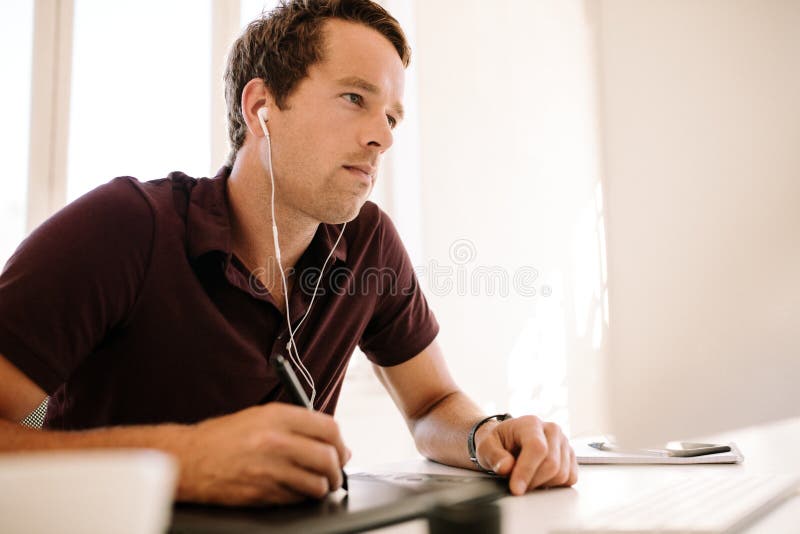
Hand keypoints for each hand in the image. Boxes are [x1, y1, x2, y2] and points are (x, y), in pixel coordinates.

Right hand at [178, 403, 349, 504]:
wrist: (189, 459)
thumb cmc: (224, 437)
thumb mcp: (260, 416)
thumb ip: (296, 425)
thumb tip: (331, 441)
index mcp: (278, 417)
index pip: (328, 428)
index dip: (340, 442)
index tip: (341, 449)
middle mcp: (275, 441)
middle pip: (328, 458)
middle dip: (337, 469)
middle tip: (336, 473)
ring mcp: (269, 469)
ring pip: (316, 483)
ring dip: (322, 487)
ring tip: (317, 484)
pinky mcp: (261, 493)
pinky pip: (296, 499)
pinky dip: (301, 497)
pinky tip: (294, 491)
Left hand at [474, 415, 577, 494]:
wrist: (507, 441)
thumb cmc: (497, 442)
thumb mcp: (485, 446)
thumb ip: (493, 455)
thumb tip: (507, 467)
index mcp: (530, 423)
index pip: (537, 448)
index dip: (527, 471)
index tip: (516, 489)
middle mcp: (551, 430)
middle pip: (552, 464)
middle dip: (533, 481)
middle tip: (516, 485)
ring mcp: (563, 443)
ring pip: (561, 474)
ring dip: (542, 484)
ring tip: (526, 477)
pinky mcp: (570, 457)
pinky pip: (570, 478)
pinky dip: (554, 485)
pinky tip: (539, 478)